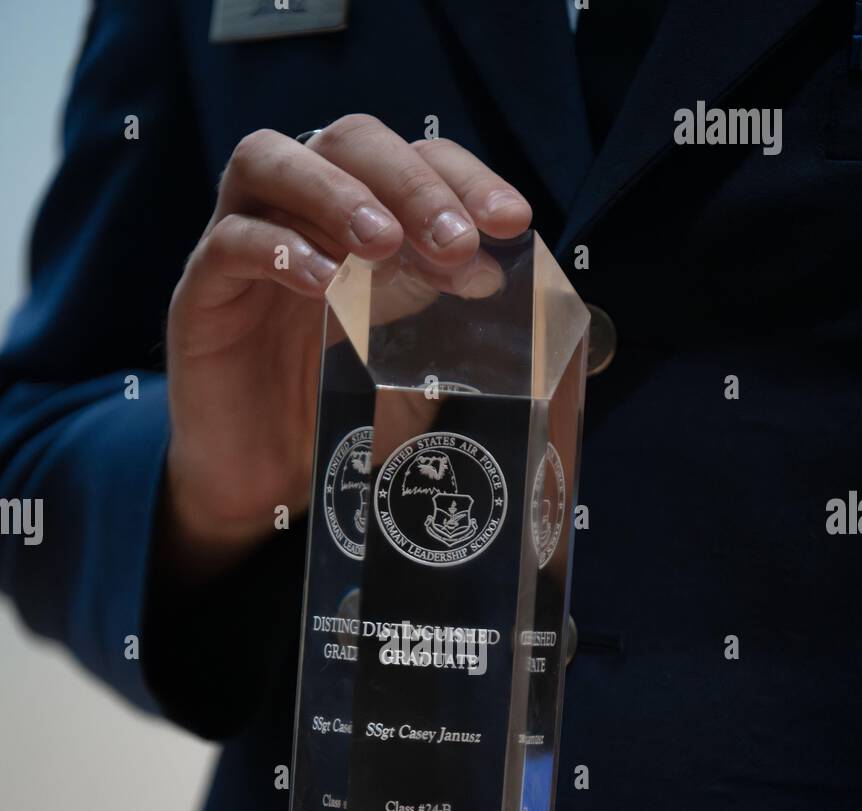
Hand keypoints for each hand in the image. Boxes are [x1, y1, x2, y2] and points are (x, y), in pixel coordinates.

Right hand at [164, 117, 530, 573]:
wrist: (262, 488)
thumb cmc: (340, 421)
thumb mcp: (416, 373)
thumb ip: (459, 331)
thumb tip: (529, 299)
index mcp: (361, 224)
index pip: (416, 159)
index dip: (464, 178)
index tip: (510, 223)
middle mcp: (302, 217)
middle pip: (347, 139)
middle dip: (409, 182)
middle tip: (453, 242)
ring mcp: (243, 246)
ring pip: (269, 160)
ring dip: (335, 193)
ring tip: (380, 244)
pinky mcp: (201, 295)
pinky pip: (228, 243)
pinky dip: (276, 249)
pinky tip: (321, 283)